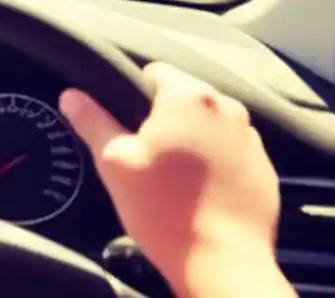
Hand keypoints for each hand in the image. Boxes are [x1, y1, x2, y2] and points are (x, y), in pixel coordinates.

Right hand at [59, 63, 290, 297]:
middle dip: (165, 119)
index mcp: (188, 97)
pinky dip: (216, 163)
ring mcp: (250, 138)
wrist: (221, 263)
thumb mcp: (115, 163)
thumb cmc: (164, 211)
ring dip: (193, 140)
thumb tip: (71, 96)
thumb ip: (92, 122)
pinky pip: (232, 152)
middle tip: (148, 158)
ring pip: (210, 125)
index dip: (134, 96)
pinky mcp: (263, 167)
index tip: (128, 128)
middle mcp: (226, 108)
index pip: (155, 72)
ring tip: (175, 179)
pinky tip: (200, 192)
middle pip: (185, 98)